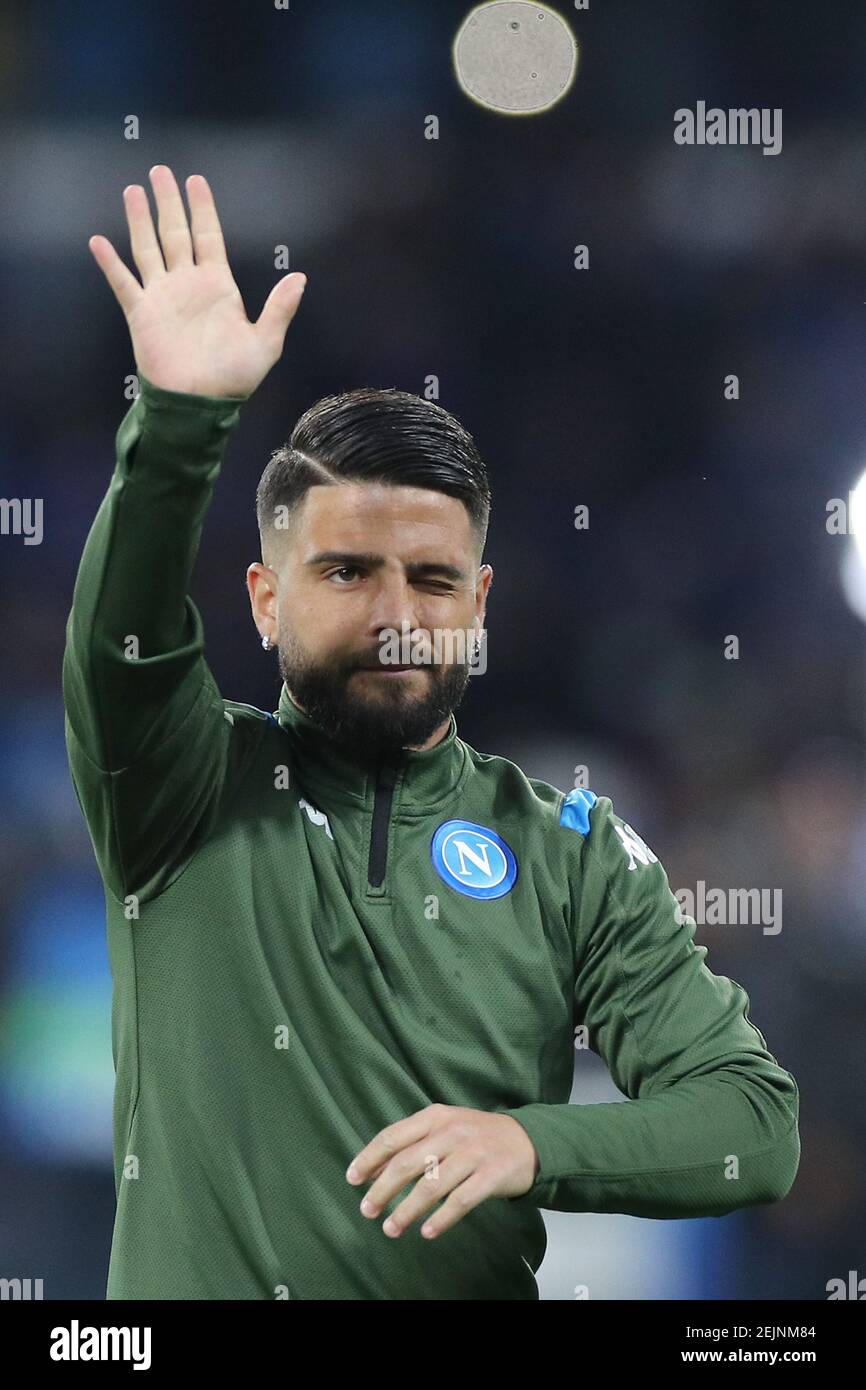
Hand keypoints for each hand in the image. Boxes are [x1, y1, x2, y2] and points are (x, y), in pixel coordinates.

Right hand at [88, 164, 306, 398]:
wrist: (199, 404)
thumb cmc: (234, 378)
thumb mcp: (265, 343)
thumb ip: (279, 309)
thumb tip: (300, 278)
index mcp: (218, 286)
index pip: (209, 236)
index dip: (203, 209)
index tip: (196, 181)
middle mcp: (187, 284)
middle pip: (175, 233)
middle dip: (168, 202)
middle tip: (160, 171)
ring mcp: (162, 297)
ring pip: (148, 248)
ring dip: (140, 220)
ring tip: (132, 191)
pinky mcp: (141, 314)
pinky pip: (123, 283)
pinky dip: (110, 263)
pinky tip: (98, 241)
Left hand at [345, 1103, 539, 1239]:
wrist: (527, 1140)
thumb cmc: (475, 1137)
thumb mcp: (443, 1130)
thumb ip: (410, 1145)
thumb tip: (372, 1171)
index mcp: (435, 1117)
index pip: (393, 1136)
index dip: (369, 1159)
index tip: (352, 1179)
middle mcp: (452, 1131)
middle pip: (407, 1163)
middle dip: (382, 1190)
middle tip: (367, 1211)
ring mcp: (473, 1152)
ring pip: (431, 1185)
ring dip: (407, 1211)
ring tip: (391, 1229)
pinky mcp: (492, 1175)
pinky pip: (461, 1200)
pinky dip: (441, 1219)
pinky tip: (427, 1232)